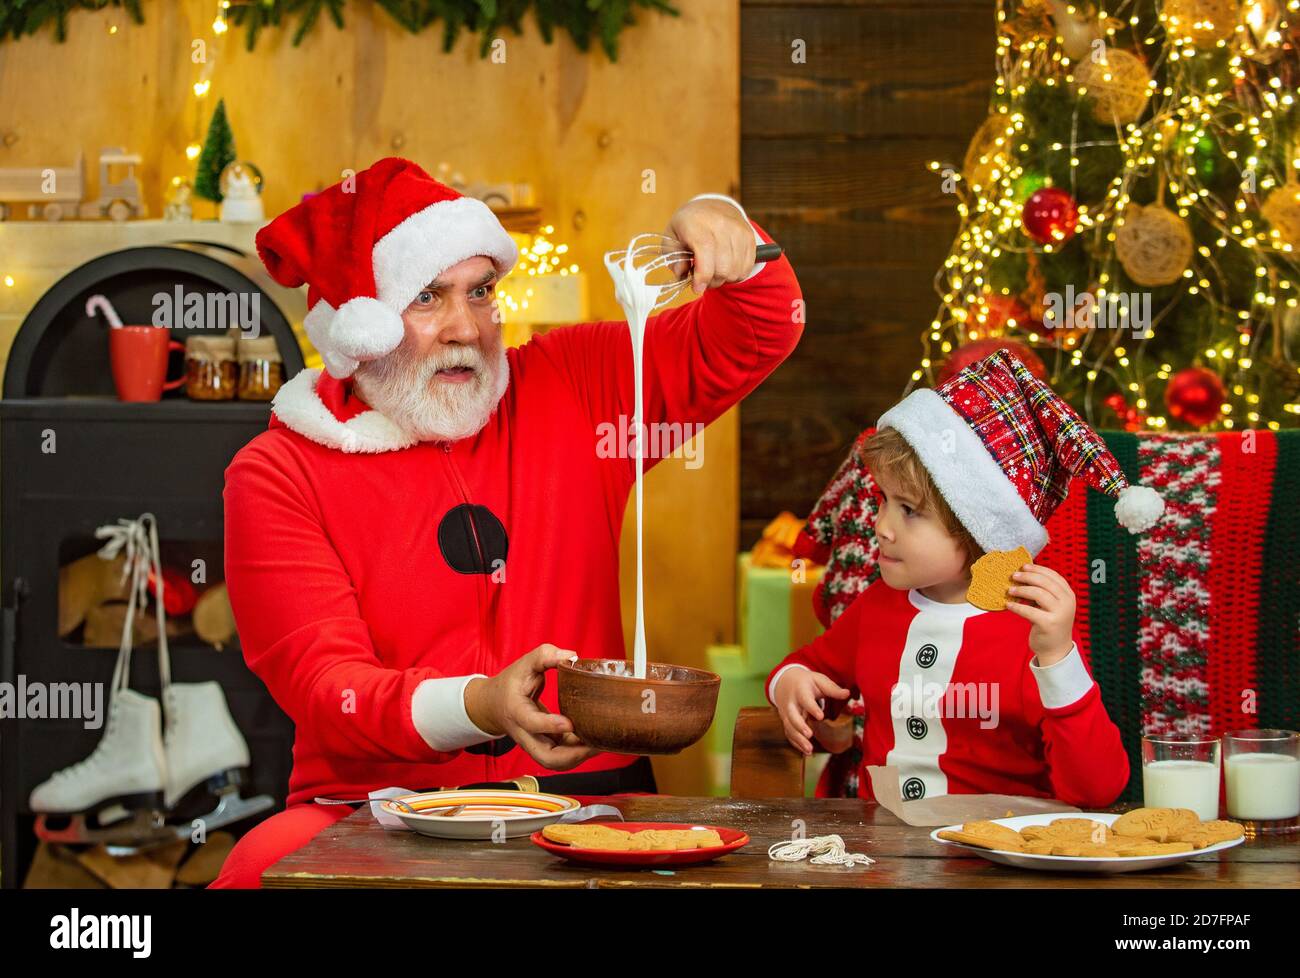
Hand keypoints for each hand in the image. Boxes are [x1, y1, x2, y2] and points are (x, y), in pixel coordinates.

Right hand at [463, 644, 598, 770]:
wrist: (493, 704)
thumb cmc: (511, 683)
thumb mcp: (524, 664)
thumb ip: (545, 655)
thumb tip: (572, 656)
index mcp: (516, 711)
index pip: (531, 723)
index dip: (550, 725)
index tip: (570, 722)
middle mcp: (524, 733)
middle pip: (545, 757)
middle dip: (572, 756)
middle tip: (594, 744)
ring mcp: (535, 742)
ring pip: (555, 762)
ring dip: (578, 757)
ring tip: (600, 744)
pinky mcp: (544, 744)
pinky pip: (561, 756)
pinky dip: (578, 752)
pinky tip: (595, 740)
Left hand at [663, 197, 756, 293]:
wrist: (712, 206)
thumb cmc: (688, 226)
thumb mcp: (671, 238)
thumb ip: (673, 258)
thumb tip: (681, 273)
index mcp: (697, 224)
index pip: (705, 254)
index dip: (702, 277)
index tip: (697, 288)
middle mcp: (720, 225)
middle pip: (723, 268)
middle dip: (712, 282)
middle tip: (704, 280)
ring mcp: (738, 231)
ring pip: (736, 270)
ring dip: (724, 279)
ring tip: (714, 272)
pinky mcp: (749, 237)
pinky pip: (747, 267)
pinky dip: (736, 274)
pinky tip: (726, 269)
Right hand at [773, 668, 850, 755]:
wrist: (786, 681)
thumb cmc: (807, 682)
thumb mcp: (819, 680)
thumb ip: (832, 688)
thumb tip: (847, 693)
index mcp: (801, 690)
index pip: (805, 699)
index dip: (812, 708)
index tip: (821, 716)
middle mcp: (791, 703)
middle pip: (792, 715)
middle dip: (799, 726)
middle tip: (810, 735)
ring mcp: (787, 713)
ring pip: (789, 727)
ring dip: (798, 739)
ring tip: (809, 750)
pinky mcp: (786, 721)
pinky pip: (788, 733)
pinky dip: (795, 743)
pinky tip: (806, 752)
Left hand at [1005, 562, 1075, 666]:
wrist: (1056, 649)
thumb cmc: (1050, 623)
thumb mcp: (1052, 605)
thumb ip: (1044, 592)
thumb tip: (1023, 575)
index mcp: (1068, 595)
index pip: (1053, 576)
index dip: (1037, 569)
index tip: (1023, 566)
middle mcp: (1067, 602)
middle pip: (1045, 582)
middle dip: (1027, 577)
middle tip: (1013, 576)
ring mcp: (1060, 613)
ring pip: (1038, 594)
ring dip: (1021, 590)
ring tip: (1010, 590)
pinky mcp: (1049, 624)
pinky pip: (1029, 611)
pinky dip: (1017, 607)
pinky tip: (1008, 605)